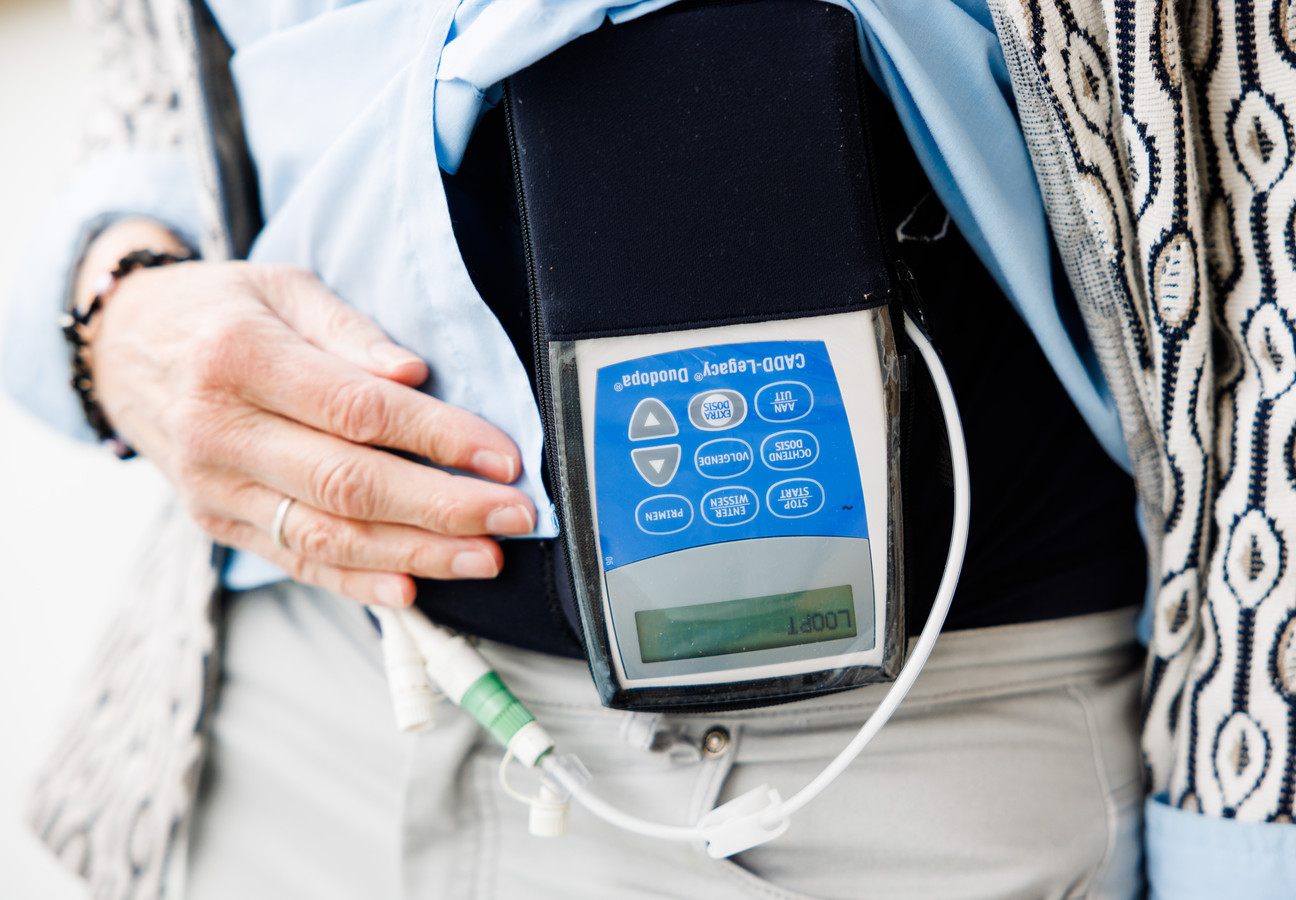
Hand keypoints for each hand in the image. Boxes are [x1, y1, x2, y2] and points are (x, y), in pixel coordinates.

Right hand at [83, 222, 534, 607]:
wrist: (124, 349)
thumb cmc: (220, 311)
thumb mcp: (283, 287)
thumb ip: (351, 332)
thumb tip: (415, 376)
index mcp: (239, 358)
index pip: (358, 411)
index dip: (439, 438)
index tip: (503, 456)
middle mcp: (219, 431)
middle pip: (349, 484)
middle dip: (445, 507)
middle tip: (515, 515)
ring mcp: (214, 487)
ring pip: (329, 536)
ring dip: (417, 554)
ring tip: (485, 556)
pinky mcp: (218, 522)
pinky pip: (297, 562)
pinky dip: (359, 581)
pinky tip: (413, 589)